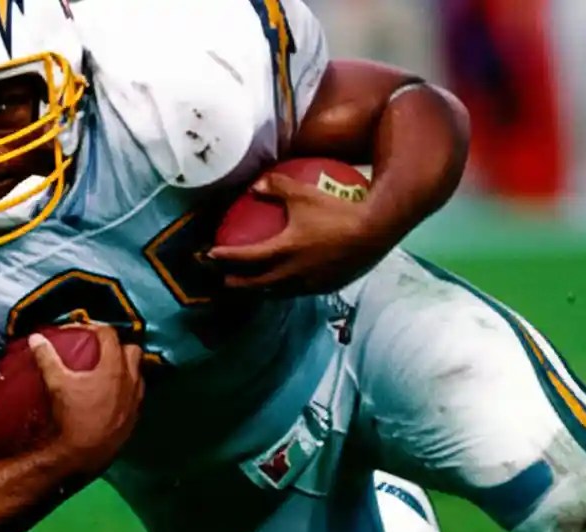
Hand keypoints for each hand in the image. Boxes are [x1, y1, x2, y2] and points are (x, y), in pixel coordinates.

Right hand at [30, 324, 144, 474]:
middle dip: (119, 345)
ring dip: (127, 367)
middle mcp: (131, 381)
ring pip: (139, 374)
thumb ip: (47, 358)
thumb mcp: (57, 384)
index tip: (83, 330)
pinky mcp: (135, 418)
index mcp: (114, 368)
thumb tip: (36, 338)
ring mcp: (135, 401)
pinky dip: (128, 389)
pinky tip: (112, 395)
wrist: (82, 454)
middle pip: (132, 350)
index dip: (96, 327)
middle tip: (101, 349)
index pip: (110, 335)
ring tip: (109, 370)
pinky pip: (137, 396)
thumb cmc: (71, 417)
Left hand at [207, 173, 398, 296]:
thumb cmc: (338, 211)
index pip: (246, 258)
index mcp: (284, 251)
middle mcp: (293, 273)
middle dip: (238, 283)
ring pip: (277, 292)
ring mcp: (310, 283)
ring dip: (260, 289)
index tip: (211, 255)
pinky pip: (297, 291)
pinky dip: (284, 289)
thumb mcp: (304, 194)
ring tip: (252, 285)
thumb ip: (277, 187)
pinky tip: (285, 283)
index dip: (225, 257)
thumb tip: (255, 185)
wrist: (375, 231)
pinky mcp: (325, 287)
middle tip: (224, 279)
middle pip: (257, 284)